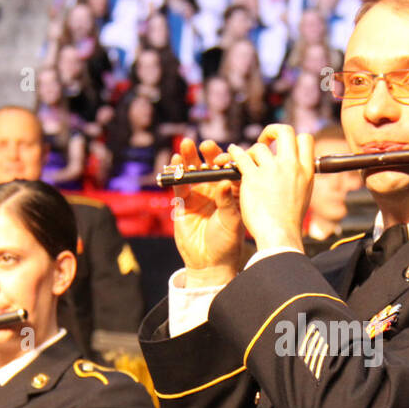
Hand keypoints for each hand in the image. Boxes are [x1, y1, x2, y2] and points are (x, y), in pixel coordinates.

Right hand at [169, 136, 245, 286]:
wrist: (209, 262)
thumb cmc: (227, 243)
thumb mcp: (231, 222)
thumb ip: (227, 202)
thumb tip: (223, 182)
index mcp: (233, 193)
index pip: (230, 171)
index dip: (227, 161)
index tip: (223, 158)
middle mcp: (216, 190)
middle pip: (211, 167)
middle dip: (208, 154)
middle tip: (206, 145)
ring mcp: (200, 194)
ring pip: (194, 171)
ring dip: (190, 158)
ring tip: (186, 145)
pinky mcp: (184, 201)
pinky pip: (180, 184)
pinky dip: (177, 173)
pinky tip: (176, 161)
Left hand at [226, 124, 313, 252]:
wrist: (279, 235)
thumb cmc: (290, 221)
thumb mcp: (304, 196)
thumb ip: (300, 178)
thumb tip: (295, 167)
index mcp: (306, 171)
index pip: (305, 139)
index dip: (294, 138)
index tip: (283, 146)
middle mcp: (291, 166)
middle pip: (285, 131)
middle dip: (272, 131)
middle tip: (264, 140)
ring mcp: (272, 170)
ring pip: (259, 147)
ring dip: (251, 152)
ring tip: (245, 162)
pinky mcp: (253, 177)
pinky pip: (241, 156)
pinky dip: (234, 153)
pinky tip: (231, 153)